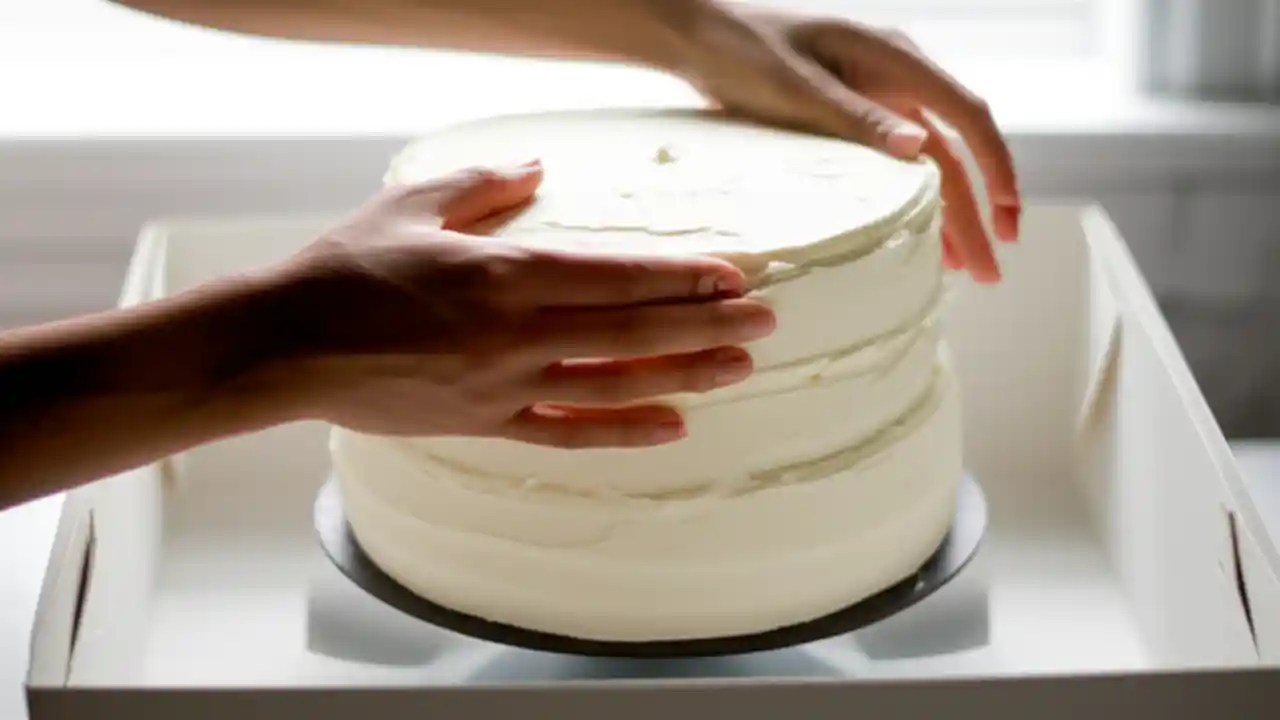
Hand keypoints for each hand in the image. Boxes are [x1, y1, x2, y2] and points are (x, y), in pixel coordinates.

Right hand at [270, 161, 774, 447]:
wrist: (284, 346)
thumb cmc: (344, 268)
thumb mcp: (412, 204)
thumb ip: (484, 185)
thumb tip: (538, 166)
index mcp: (502, 273)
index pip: (614, 275)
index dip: (680, 275)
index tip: (733, 274)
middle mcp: (514, 334)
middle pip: (630, 331)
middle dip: (705, 324)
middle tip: (765, 320)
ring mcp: (503, 386)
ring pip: (612, 384)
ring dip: (681, 375)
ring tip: (738, 368)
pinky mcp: (486, 423)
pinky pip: (567, 433)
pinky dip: (622, 432)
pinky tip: (671, 426)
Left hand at [668, 2, 1020, 281]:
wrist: (703, 39)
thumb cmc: (745, 51)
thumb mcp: (797, 86)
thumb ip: (855, 115)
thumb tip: (917, 147)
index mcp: (893, 58)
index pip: (966, 112)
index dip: (995, 164)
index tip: (1008, 213)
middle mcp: (897, 79)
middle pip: (953, 151)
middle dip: (977, 211)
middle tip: (991, 270)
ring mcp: (879, 101)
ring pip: (930, 165)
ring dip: (950, 215)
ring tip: (966, 271)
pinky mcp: (856, 122)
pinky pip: (898, 168)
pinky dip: (914, 205)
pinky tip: (922, 239)